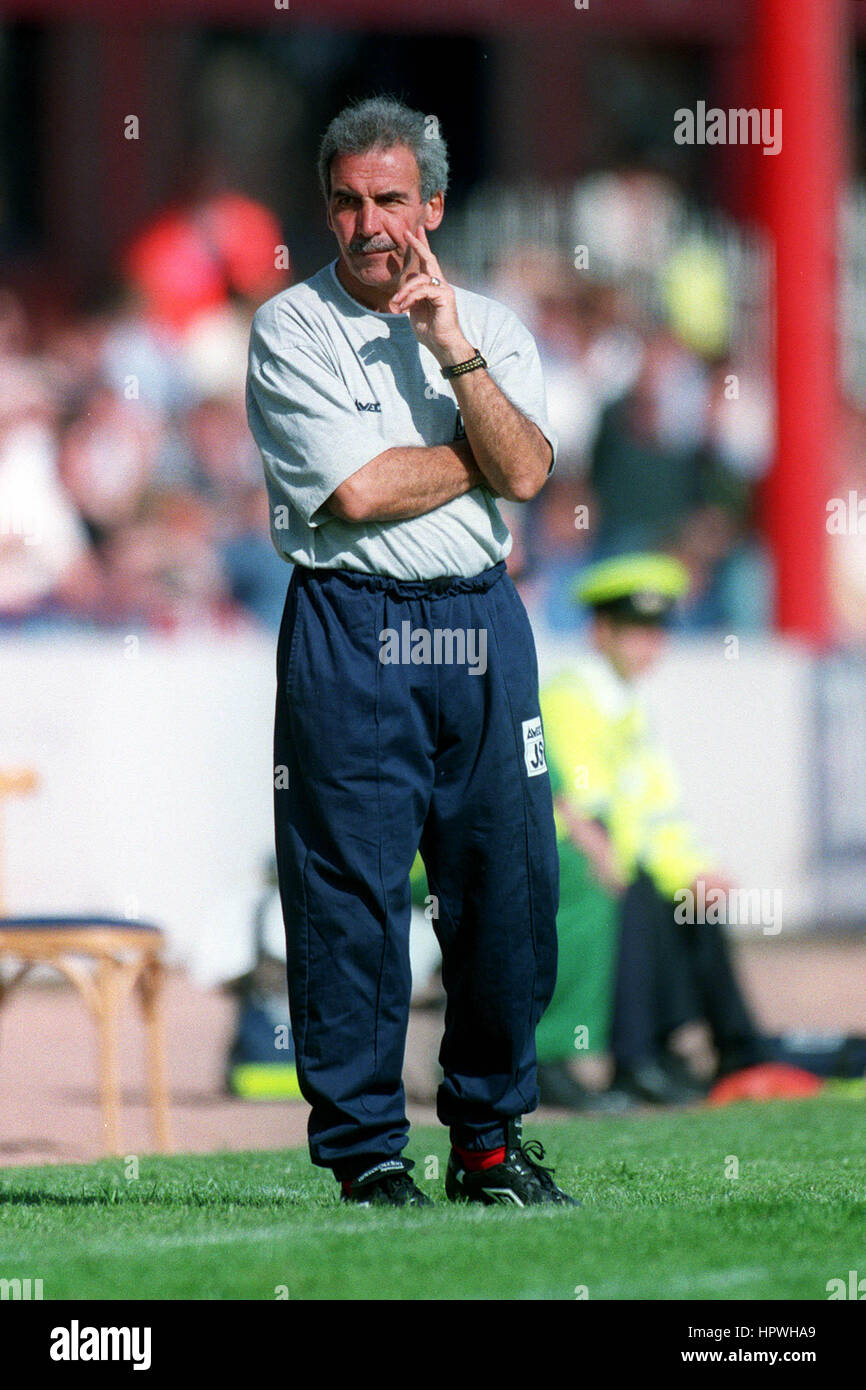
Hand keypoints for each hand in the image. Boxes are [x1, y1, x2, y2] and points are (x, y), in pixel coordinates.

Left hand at [386, 223, 472, 365]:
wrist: (442, 345)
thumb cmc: (429, 331)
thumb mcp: (414, 311)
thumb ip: (409, 298)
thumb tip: (398, 292)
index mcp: (433, 286)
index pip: (426, 263)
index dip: (419, 247)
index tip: (411, 233)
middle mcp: (440, 284)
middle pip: (429, 259)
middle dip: (418, 245)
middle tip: (407, 233)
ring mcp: (444, 289)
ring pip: (419, 279)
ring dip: (404, 291)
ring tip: (396, 304)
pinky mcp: (445, 296)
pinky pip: (423, 291)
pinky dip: (411, 298)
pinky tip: (404, 308)